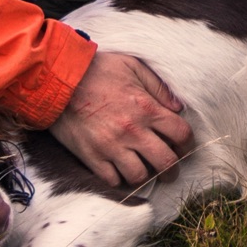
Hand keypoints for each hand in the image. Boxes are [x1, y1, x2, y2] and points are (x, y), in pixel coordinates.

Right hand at [46, 50, 192, 187]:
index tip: (183, 147)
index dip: (188, 144)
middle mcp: (132, 131)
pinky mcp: (91, 157)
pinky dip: (119, 179)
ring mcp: (111, 146)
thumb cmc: (97, 70)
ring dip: (145, 176)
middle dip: (172, 170)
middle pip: (166, 162)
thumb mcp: (133, 66)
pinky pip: (112, 180)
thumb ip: (158, 86)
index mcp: (146, 108)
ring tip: (144, 172)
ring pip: (140, 176)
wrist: (58, 80)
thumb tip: (178, 107)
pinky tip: (120, 171)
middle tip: (169, 171)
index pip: (181, 134)